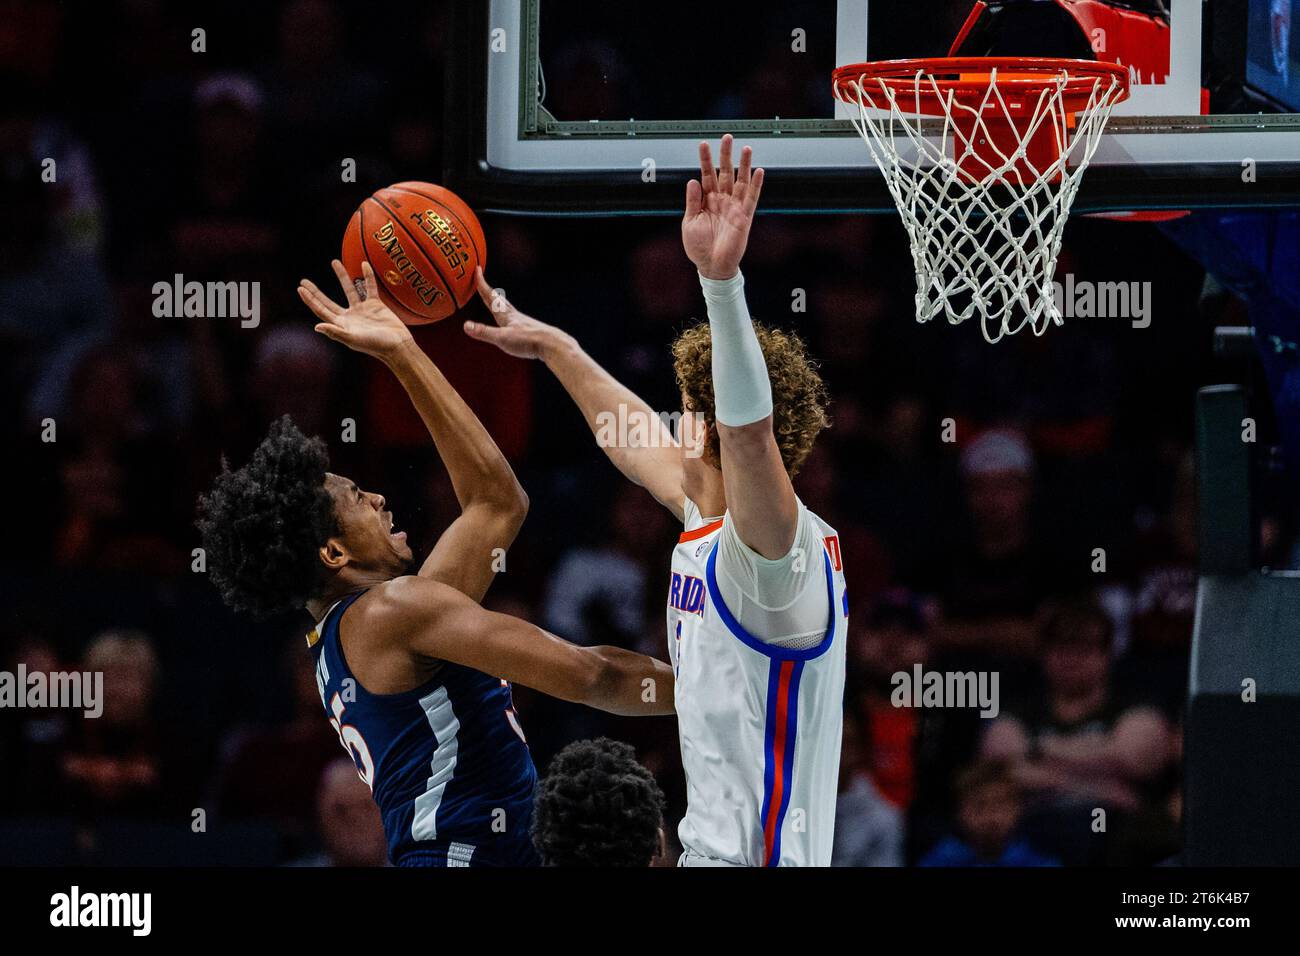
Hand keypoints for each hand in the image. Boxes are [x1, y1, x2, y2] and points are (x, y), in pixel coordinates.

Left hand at [298, 260, 414, 361]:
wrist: (398, 345)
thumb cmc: (376, 346)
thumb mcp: (354, 339)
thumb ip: (335, 332)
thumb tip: (316, 326)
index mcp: (341, 325)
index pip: (321, 310)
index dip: (310, 300)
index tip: (300, 289)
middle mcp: (349, 317)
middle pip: (328, 301)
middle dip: (316, 291)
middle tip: (304, 281)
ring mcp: (362, 310)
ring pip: (349, 289)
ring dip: (342, 276)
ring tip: (334, 262)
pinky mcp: (376, 305)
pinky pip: (370, 287)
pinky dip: (367, 276)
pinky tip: (364, 264)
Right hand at [463, 267, 563, 359]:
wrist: (553, 345)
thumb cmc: (528, 341)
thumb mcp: (502, 339)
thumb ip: (484, 332)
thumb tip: (465, 325)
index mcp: (505, 315)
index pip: (490, 296)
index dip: (482, 283)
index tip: (477, 269)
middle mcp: (513, 315)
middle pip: (497, 299)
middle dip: (487, 289)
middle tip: (480, 278)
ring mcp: (521, 322)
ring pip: (506, 308)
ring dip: (497, 301)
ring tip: (493, 298)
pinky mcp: (528, 330)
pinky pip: (513, 319)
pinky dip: (506, 315)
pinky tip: (510, 321)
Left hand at [681, 134, 764, 279]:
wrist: (712, 266)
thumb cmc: (698, 247)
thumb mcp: (690, 222)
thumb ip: (693, 201)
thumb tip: (692, 180)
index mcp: (707, 200)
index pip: (706, 175)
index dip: (705, 160)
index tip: (704, 144)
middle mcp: (722, 200)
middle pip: (725, 173)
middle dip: (726, 155)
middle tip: (727, 137)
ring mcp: (734, 207)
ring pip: (740, 181)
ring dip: (743, 165)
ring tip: (746, 148)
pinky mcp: (744, 217)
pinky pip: (751, 198)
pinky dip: (756, 185)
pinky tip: (759, 171)